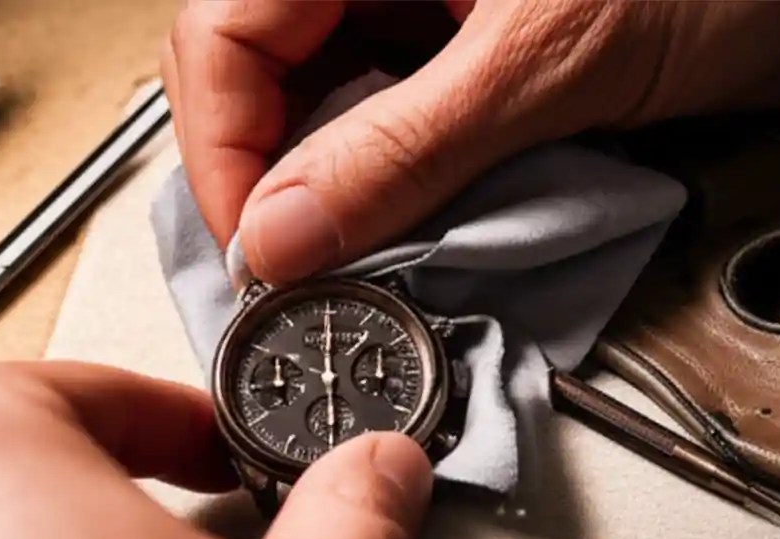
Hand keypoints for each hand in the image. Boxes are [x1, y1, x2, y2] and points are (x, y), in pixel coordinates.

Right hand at [162, 0, 779, 284]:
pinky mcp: (495, 69)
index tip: (257, 249)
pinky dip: (412, 195)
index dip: (226, 147)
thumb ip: (408, 147)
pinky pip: (414, 137)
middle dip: (277, 179)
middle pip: (269, 75)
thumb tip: (287, 227)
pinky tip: (425, 234)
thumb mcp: (552, 56)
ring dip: (345, 197)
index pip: (229, 30)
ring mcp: (444, 16)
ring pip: (339, 113)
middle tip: (301, 272)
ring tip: (362, 263)